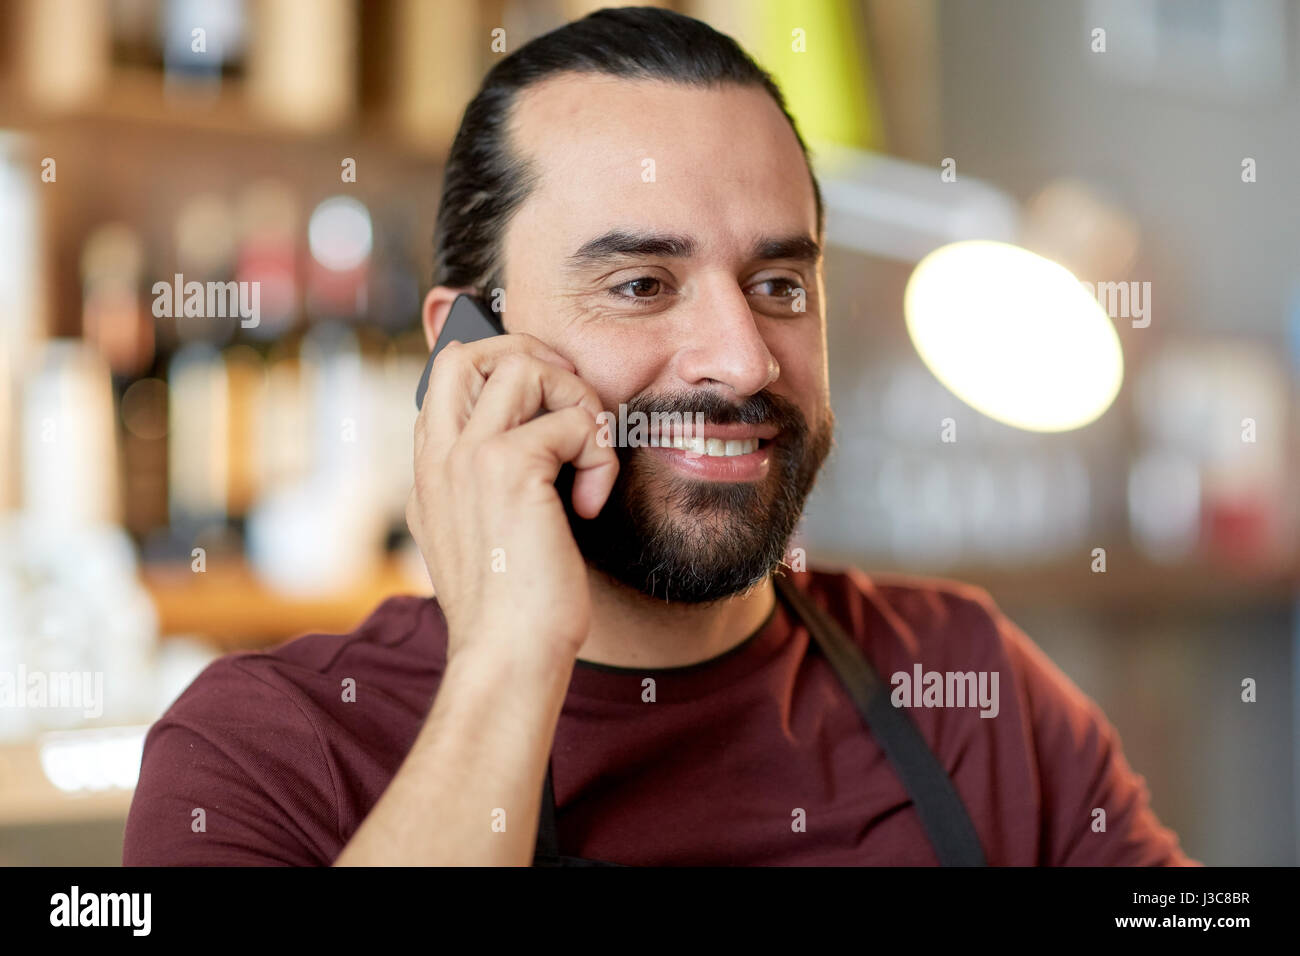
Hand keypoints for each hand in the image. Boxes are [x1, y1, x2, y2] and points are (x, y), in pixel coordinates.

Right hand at [406, 333, 617, 666]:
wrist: (507, 658)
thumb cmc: (513, 610)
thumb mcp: (488, 538)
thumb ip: (492, 489)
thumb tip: (544, 446)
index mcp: (429, 472)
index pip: (448, 380)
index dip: (505, 376)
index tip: (550, 412)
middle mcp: (438, 457)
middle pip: (468, 352)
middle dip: (532, 359)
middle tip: (570, 408)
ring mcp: (466, 457)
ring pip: (524, 367)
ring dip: (576, 402)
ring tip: (588, 457)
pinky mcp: (507, 468)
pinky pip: (573, 420)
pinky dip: (599, 456)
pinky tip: (589, 506)